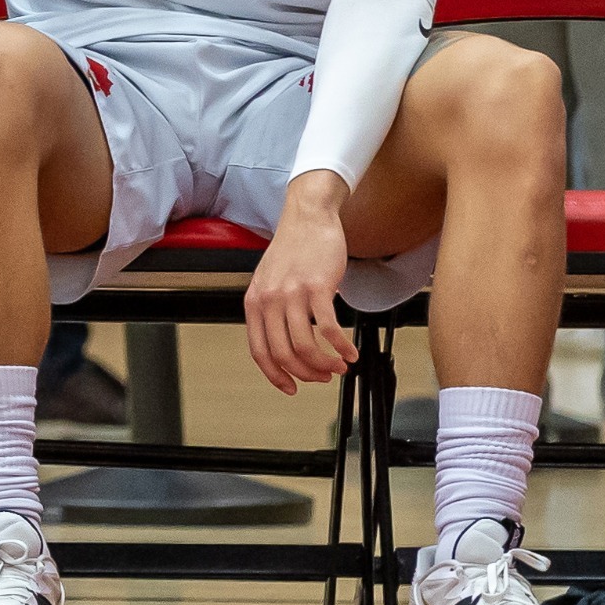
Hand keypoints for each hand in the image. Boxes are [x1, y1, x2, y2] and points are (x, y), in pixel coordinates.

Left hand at [244, 173, 358, 395]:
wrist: (307, 217)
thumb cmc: (293, 249)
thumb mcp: (268, 281)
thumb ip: (270, 311)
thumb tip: (284, 347)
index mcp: (254, 302)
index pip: (259, 352)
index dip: (276, 376)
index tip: (291, 388)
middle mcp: (269, 300)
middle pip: (284, 354)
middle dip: (306, 374)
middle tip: (324, 377)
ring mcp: (292, 293)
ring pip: (306, 346)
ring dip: (326, 364)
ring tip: (340, 366)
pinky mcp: (317, 287)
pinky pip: (329, 329)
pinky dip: (342, 346)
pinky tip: (351, 351)